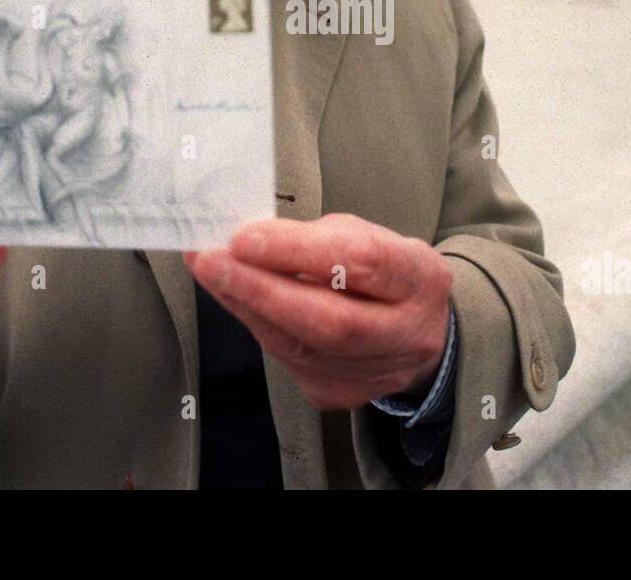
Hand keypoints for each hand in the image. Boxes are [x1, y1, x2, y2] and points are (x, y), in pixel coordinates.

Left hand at [185, 214, 451, 410]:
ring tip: (211, 272)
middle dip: (261, 289)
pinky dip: (258, 326)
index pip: (361, 263)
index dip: (299, 250)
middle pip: (330, 321)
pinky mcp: (342, 393)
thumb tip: (248, 238)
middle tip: (211, 260)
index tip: (245, 236)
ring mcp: (375, 373)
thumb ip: (314, 239)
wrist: (416, 331)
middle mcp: (406, 334)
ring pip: (300, 348)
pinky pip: (289, 362)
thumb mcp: (364, 237)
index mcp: (419, 278)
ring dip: (246, 306)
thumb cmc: (382, 274)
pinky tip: (236, 300)